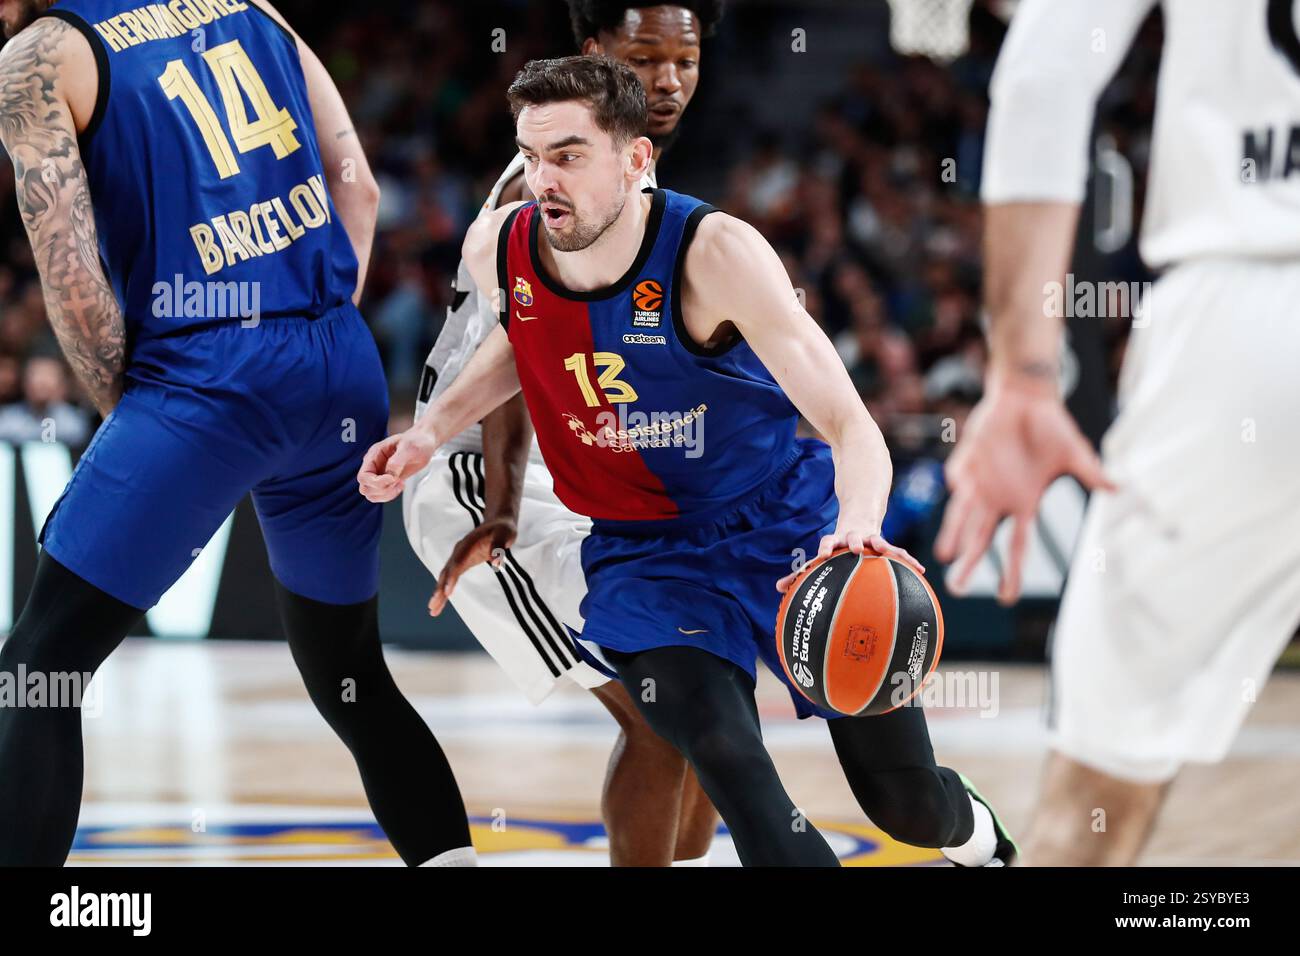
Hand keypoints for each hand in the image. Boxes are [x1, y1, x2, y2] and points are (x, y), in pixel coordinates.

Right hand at [357, 428, 437, 502]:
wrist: (424, 443)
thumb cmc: (416, 440)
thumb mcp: (408, 447)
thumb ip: (397, 461)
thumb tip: (390, 475)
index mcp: (374, 455)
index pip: (363, 476)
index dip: (376, 482)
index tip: (393, 478)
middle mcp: (375, 465)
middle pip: (365, 488)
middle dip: (382, 489)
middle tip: (397, 481)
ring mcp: (381, 474)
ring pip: (372, 494)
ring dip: (386, 494)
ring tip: (400, 484)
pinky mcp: (389, 481)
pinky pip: (382, 495)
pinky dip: (391, 495)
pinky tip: (401, 485)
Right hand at [429, 518, 517, 615]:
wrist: (498, 522)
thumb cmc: (503, 529)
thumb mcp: (506, 535)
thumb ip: (500, 548)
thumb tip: (497, 564)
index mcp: (469, 544)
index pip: (458, 562)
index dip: (452, 577)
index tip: (447, 592)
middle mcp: (460, 550)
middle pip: (447, 571)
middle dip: (440, 589)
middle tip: (433, 606)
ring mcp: (459, 556)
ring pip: (446, 576)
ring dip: (439, 592)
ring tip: (432, 610)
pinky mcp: (461, 562)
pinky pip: (450, 577)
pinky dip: (444, 589)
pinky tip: (440, 602)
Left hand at [776, 528, 923, 592]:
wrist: (859, 516)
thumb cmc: (837, 544)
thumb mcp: (821, 556)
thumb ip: (801, 573)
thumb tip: (778, 589)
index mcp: (836, 542)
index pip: (828, 542)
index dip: (825, 547)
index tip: (823, 554)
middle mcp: (853, 538)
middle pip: (853, 537)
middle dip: (854, 542)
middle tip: (856, 548)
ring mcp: (870, 538)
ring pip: (878, 541)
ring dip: (882, 546)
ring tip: (888, 552)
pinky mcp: (884, 542)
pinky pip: (897, 552)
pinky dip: (907, 559)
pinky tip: (921, 570)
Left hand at [935, 381, 1113, 603]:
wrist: (1026, 398)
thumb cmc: (1051, 427)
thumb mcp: (1074, 452)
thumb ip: (1090, 473)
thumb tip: (1120, 489)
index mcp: (1024, 503)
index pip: (1017, 546)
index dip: (1011, 571)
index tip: (1006, 597)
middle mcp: (999, 499)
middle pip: (981, 539)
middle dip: (970, 564)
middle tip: (956, 589)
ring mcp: (980, 482)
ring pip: (962, 516)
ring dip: (953, 534)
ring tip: (943, 556)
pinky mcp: (966, 462)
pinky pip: (958, 478)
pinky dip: (957, 485)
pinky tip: (956, 490)